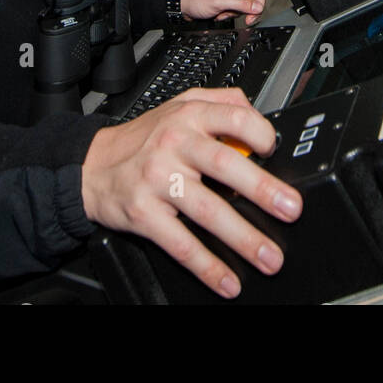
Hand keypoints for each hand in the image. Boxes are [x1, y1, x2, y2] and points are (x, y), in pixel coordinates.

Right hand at [81, 88, 302, 298]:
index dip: (260, 132)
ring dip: (243, 238)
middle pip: (226, 166)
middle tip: (291, 208)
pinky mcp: (144, 214)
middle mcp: (175, 145)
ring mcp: (158, 180)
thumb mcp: (180, 104)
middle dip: (263, 190)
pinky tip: (228, 280)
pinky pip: (181, 244)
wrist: (92, 165)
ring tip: (269, 256)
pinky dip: (207, 266)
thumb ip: (221, 102)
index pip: (233, 117)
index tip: (275, 150)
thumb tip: (258, 115)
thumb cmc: (144, 138)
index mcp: (189, 116)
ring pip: (208, 211)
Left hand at [182, 0, 268, 24]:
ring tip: (224, 12)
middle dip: (252, 8)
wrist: (183, 5)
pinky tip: (221, 14)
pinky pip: (239, 9)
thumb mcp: (220, 0)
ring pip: (249, 4)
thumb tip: (257, 7)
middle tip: (247, 17)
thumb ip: (241, 3)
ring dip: (238, 13)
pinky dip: (231, 15)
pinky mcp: (230, 0)